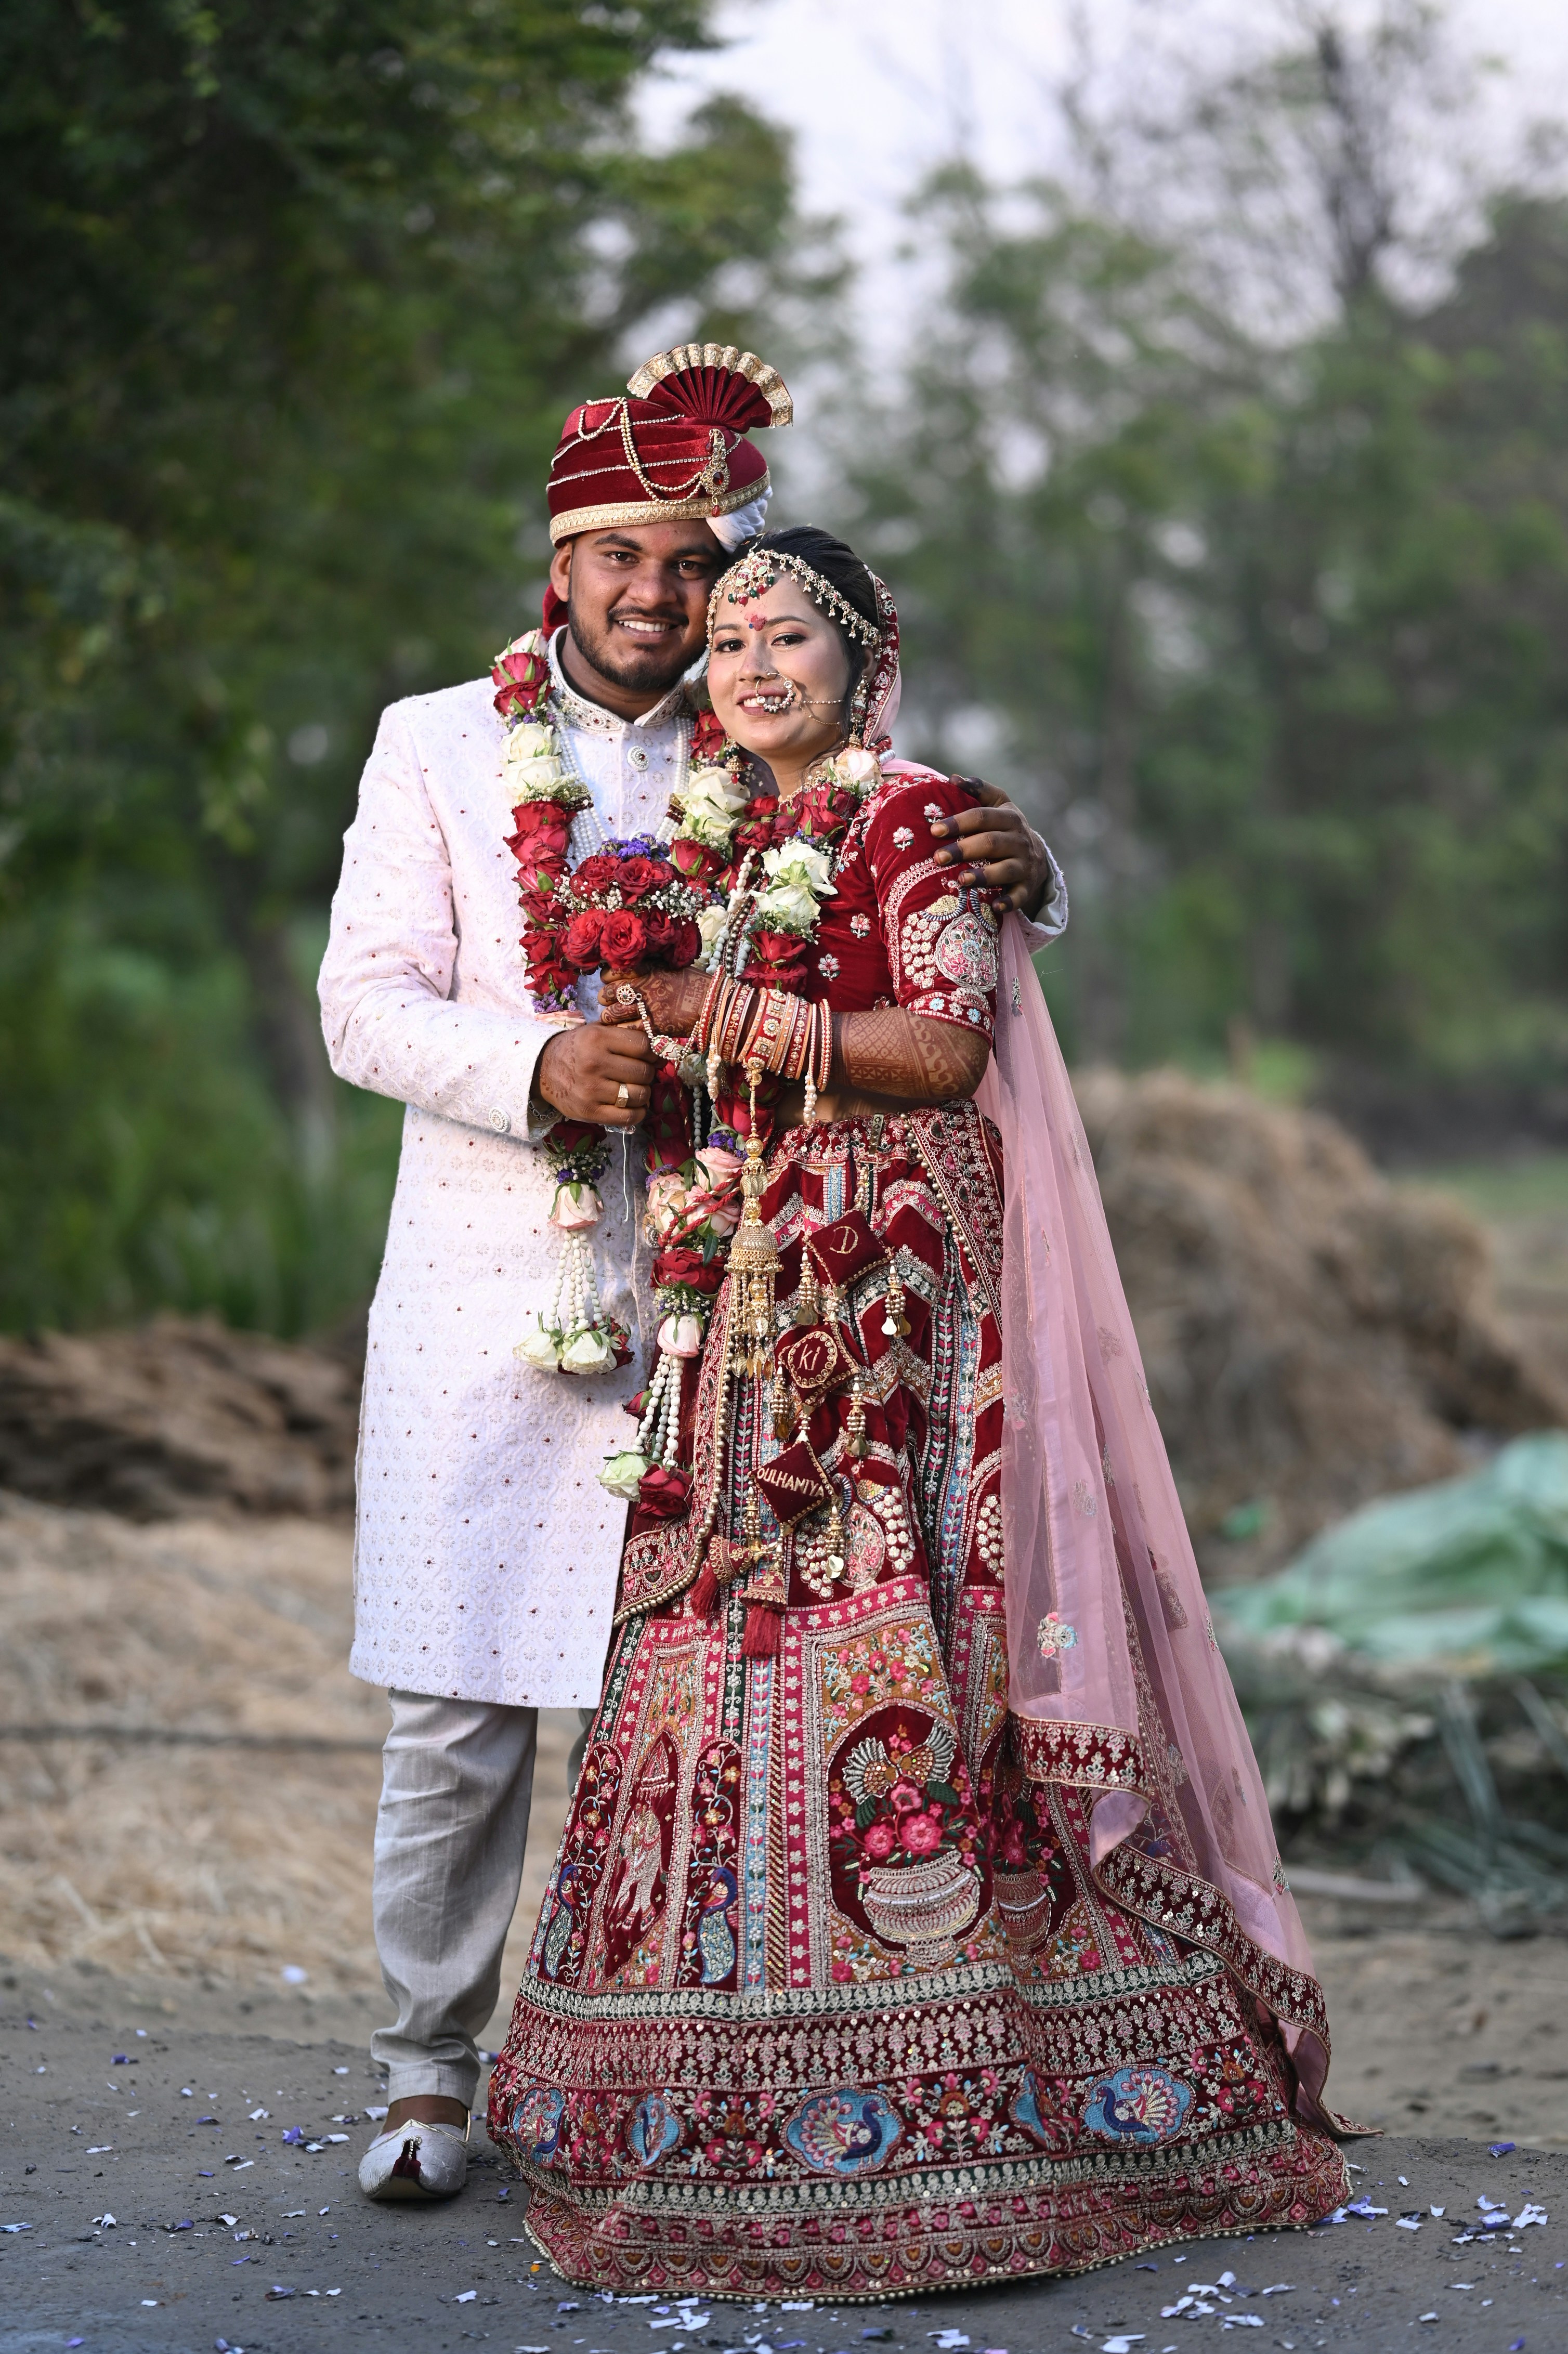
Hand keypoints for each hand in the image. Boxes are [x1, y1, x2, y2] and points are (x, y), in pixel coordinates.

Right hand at [537, 1020, 655, 1126]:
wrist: (543, 1069)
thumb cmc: (577, 1049)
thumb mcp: (596, 1031)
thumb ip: (625, 1036)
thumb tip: (660, 1053)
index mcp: (597, 1038)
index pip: (643, 1046)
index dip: (652, 1053)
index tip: (650, 1058)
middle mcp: (594, 1063)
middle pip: (643, 1072)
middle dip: (648, 1074)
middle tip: (640, 1074)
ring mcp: (591, 1090)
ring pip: (639, 1094)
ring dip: (643, 1093)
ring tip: (635, 1088)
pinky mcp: (589, 1111)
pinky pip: (628, 1116)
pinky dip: (638, 1112)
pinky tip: (634, 1106)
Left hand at [600, 965, 709, 1038]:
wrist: (714, 1003)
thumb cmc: (696, 984)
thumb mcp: (672, 967)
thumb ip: (652, 967)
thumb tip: (634, 968)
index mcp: (648, 969)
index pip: (615, 970)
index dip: (608, 977)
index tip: (609, 981)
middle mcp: (645, 986)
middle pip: (610, 992)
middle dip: (605, 998)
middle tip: (607, 1002)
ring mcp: (648, 1006)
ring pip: (614, 1013)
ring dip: (609, 1017)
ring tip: (610, 1018)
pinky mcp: (654, 1025)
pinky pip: (628, 1029)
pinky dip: (622, 1031)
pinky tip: (622, 1031)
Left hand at [931, 779, 1053, 914]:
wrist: (1035, 856)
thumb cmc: (1005, 828)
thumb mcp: (997, 805)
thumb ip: (977, 791)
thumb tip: (953, 778)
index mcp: (1009, 817)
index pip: (982, 817)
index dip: (958, 822)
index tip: (935, 830)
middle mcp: (1019, 840)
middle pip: (990, 843)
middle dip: (964, 850)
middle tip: (938, 857)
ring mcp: (1025, 864)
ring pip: (1005, 870)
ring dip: (983, 876)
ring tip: (960, 880)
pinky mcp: (1026, 887)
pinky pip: (1019, 896)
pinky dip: (1009, 901)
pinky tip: (995, 906)